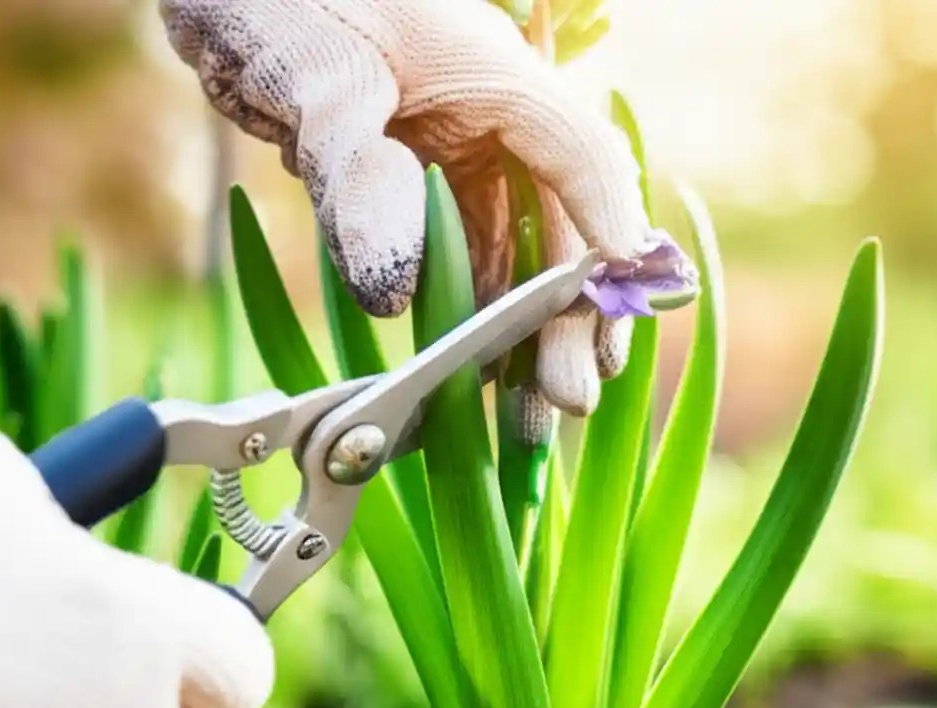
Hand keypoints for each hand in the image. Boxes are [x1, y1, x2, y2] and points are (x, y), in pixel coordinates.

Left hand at [161, 0, 693, 420]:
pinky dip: (471, 308)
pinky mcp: (403, 180)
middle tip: (566, 397)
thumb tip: (392, 292)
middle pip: (553, 220)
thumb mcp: (318, 79)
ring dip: (522, 327)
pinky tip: (479, 367)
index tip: (619, 312)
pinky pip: (456, 251)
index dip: (606, 234)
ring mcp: (446, 150)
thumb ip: (357, 179)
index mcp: (492, 70)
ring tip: (531, 408)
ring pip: (509, 247)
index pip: (578, 153)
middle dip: (567, 313)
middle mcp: (485, 115)